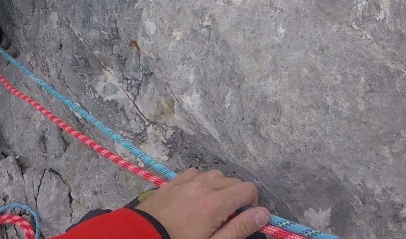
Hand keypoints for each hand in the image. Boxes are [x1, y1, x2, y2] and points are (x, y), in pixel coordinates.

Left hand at [135, 169, 270, 238]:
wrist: (142, 235)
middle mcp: (202, 185)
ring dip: (220, 187)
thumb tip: (264, 214)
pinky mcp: (172, 183)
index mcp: (216, 202)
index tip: (244, 219)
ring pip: (214, 174)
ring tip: (214, 208)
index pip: (248, 189)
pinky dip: (202, 181)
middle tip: (229, 217)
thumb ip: (240, 228)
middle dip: (238, 197)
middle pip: (233, 181)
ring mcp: (186, 182)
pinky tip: (197, 196)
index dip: (253, 204)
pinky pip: (195, 173)